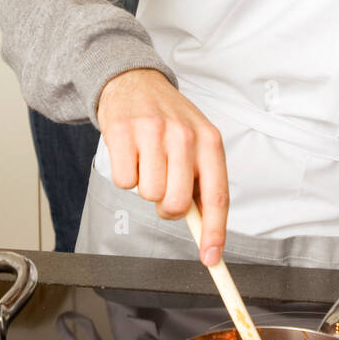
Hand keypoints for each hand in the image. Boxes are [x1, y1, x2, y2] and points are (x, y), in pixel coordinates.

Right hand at [96, 67, 228, 264]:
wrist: (134, 81)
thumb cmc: (168, 118)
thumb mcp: (195, 141)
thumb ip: (200, 181)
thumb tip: (204, 229)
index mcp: (209, 141)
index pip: (216, 196)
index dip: (214, 232)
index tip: (211, 258)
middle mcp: (184, 135)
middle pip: (176, 203)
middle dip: (167, 206)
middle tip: (162, 186)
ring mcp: (152, 132)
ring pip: (148, 194)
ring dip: (144, 186)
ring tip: (145, 161)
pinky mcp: (122, 131)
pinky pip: (123, 181)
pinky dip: (124, 174)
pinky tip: (130, 154)